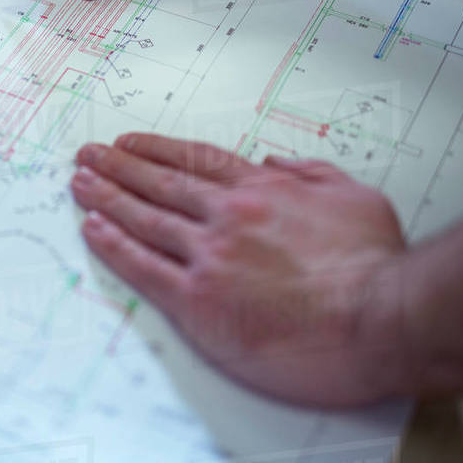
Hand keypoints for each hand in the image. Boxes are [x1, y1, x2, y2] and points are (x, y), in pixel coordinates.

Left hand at [71, 134, 408, 406]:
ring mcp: (210, 256)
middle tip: (88, 156)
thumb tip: (278, 161)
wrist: (382, 320)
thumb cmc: (377, 268)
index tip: (130, 143)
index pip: (197, 160)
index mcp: (264, 190)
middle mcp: (228, 215)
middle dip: (119, 167)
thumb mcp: (357, 198)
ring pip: (144, 219)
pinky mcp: (198, 301)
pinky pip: (142, 266)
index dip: (157, 150)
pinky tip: (92, 229)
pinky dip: (113, 245)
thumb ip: (312, 174)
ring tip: (80, 184)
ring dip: (106, 198)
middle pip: (160, 183)